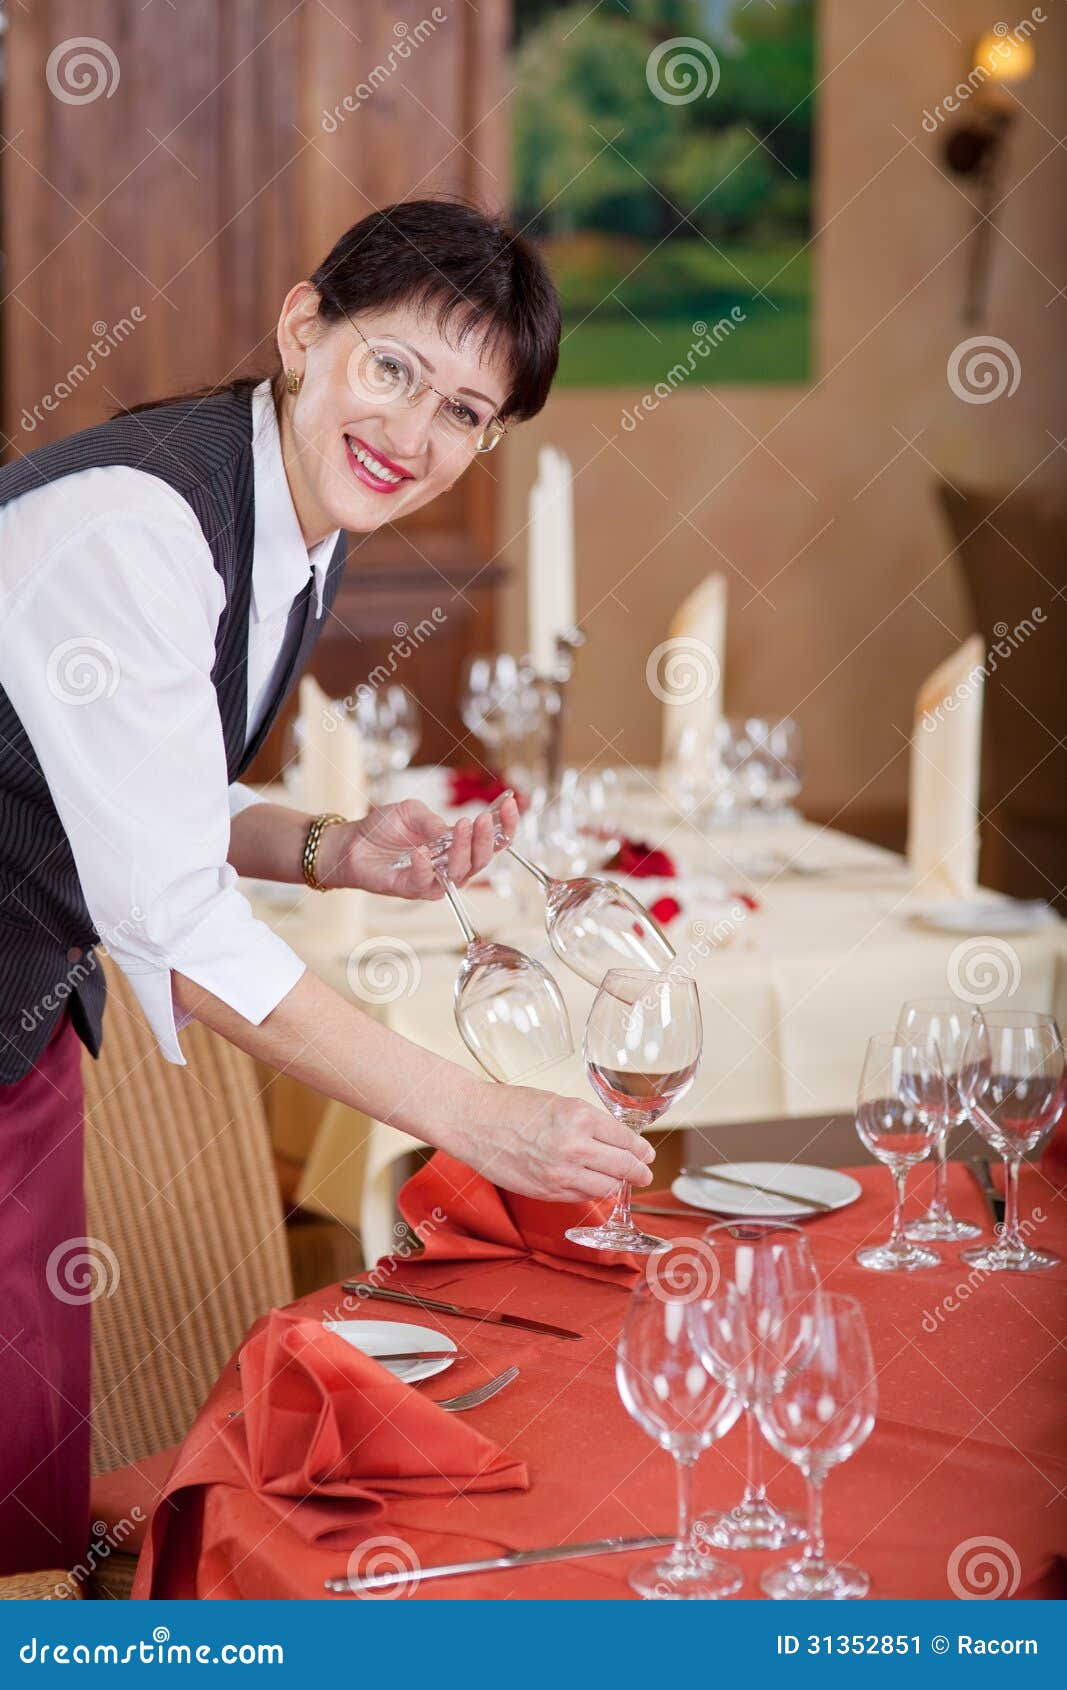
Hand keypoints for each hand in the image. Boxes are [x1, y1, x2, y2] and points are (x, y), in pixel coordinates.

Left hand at [319, 794, 518, 899]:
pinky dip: (425, 866)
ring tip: (459, 826)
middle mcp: (453, 866)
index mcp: (459, 845)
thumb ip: (433, 820)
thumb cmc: (385, 827)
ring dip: (462, 850)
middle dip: (486, 839)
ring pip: (461, 872)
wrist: (353, 843)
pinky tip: (421, 851)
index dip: (505, 824)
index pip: (492, 840)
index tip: (511, 802)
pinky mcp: (413, 890)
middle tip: (482, 818)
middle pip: (482, 859)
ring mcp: (435, 881)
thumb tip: (454, 827)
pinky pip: (426, 883)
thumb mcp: (412, 811)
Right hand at [447, 1083, 655, 1202]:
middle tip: (644, 1172)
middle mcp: (575, 1146)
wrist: (474, 1121)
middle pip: (623, 1167)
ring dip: (616, 1184)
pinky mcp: (547, 1191)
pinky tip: (590, 1184)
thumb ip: (587, 1123)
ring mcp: (560, 1173)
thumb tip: (614, 1139)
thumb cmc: (512, 1107)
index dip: (641, 1150)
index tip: (646, 1154)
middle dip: (639, 1171)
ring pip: (606, 1187)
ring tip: (618, 1180)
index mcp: (580, 1117)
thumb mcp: (559, 1103)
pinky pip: (581, 1196)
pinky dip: (591, 1191)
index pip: (626, 1140)